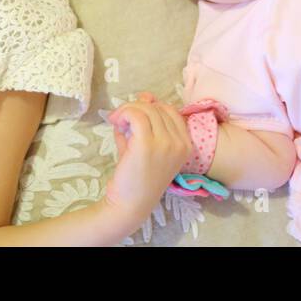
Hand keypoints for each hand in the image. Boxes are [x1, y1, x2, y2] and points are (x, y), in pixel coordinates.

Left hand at [104, 93, 192, 222]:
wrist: (130, 204)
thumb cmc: (138, 177)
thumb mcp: (146, 145)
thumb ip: (147, 121)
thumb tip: (146, 95)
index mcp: (186, 144)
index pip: (171, 111)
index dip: (151, 107)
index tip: (134, 116)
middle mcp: (180, 142)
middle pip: (157, 108)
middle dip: (136, 107)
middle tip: (120, 118)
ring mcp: (166, 143)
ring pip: (146, 109)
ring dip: (127, 110)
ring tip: (116, 121)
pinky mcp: (147, 144)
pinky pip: (135, 115)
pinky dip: (123, 114)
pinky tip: (115, 123)